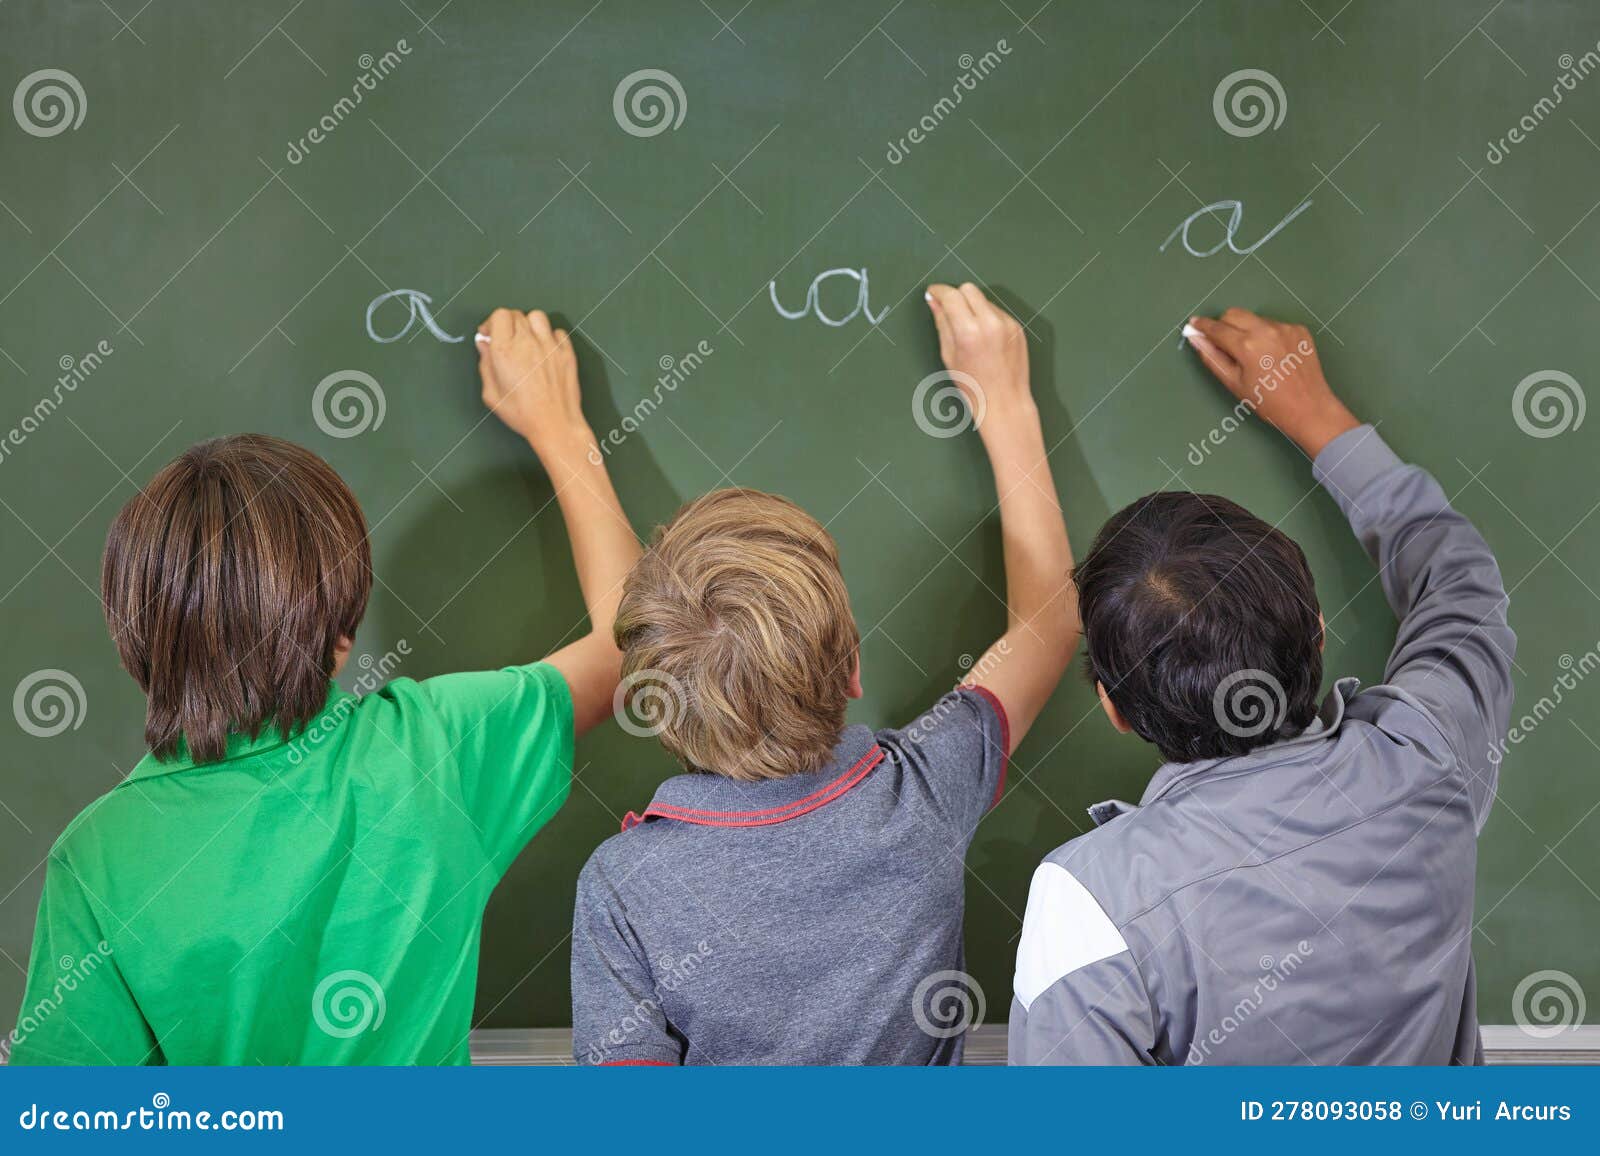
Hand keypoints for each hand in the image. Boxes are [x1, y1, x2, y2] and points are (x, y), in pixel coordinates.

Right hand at [476, 308, 586, 448]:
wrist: (555, 424)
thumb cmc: (522, 414)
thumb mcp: (491, 394)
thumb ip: (485, 364)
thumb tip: (484, 344)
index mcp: (505, 351)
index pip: (499, 315)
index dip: (492, 322)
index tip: (490, 334)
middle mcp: (528, 343)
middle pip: (516, 314)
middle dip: (508, 324)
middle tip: (507, 340)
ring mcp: (550, 346)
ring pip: (537, 317)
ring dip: (529, 325)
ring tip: (527, 341)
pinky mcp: (566, 352)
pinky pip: (558, 332)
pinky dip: (550, 336)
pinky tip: (545, 350)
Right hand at [926, 283, 1032, 426]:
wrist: (1005, 402)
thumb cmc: (974, 387)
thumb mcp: (949, 356)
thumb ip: (942, 324)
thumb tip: (934, 302)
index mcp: (969, 332)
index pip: (951, 296)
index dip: (938, 291)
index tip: (932, 293)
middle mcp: (990, 323)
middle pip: (968, 289)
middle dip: (956, 296)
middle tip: (949, 310)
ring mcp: (1007, 324)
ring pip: (983, 299)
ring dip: (972, 307)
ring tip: (969, 331)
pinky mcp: (1017, 327)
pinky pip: (996, 311)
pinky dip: (987, 317)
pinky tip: (984, 338)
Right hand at [1185, 309, 1359, 457]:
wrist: (1308, 407)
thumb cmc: (1267, 402)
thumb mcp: (1234, 384)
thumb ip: (1212, 358)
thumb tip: (1196, 339)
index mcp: (1247, 345)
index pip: (1217, 328)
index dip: (1203, 325)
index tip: (1194, 323)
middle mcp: (1266, 330)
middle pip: (1234, 314)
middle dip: (1223, 324)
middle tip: (1222, 342)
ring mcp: (1285, 327)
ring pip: (1254, 319)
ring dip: (1246, 329)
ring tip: (1254, 355)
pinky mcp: (1299, 329)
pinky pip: (1274, 325)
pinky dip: (1266, 335)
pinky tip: (1273, 355)